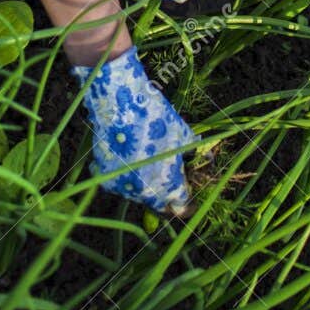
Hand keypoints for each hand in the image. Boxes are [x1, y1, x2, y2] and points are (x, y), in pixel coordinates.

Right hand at [71, 46, 193, 212]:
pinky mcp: (104, 175)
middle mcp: (144, 192)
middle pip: (157, 203)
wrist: (118, 103)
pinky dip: (126, 174)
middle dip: (164, 194)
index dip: (185, 203)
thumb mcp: (181, 132)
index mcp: (167, 185)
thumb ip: (193, 150)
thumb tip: (206, 156)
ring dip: (144, 184)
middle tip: (167, 178)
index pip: (180, 207)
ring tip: (148, 162)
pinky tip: (130, 156)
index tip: (185, 196)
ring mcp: (122, 185)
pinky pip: (120, 182)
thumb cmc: (155, 117)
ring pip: (137, 194)